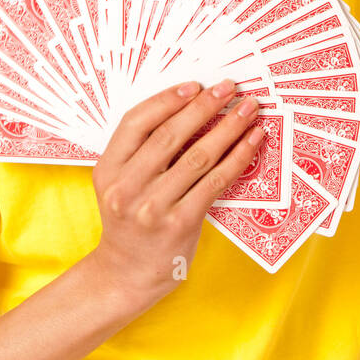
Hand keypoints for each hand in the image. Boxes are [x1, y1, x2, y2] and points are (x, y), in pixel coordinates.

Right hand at [90, 78, 261, 304]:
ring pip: (198, 156)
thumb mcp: (118, 184)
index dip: (167, 100)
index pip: (136, 122)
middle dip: (204, 106)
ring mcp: (153, 207)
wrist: (126, 274)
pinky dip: (237, 157)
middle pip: (170, 135)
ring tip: (248, 109)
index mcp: (108, 170)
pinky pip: (215, 182)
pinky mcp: (180, 223)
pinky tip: (252, 141)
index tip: (195, 85)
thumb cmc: (129, 222)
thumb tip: (190, 109)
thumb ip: (140, 153)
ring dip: (228, 128)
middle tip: (229, 88)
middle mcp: (127, 187)